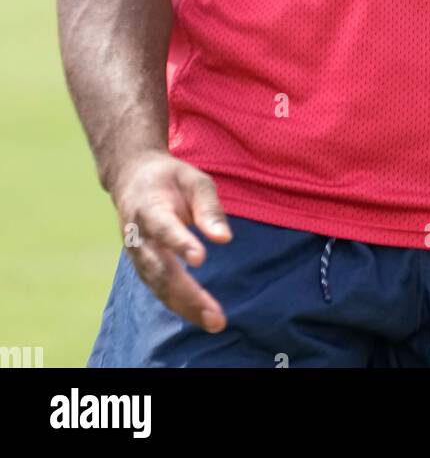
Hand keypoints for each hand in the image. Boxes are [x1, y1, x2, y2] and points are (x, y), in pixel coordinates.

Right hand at [111, 149, 232, 331]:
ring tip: (214, 322)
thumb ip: (208, 207)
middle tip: (216, 314)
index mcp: (148, 208)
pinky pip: (159, 289)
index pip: (164, 228)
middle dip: (188, 293)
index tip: (200, 259)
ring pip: (159, 286)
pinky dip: (179, 305)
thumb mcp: (194, 179)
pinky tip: (201, 315)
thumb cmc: (170, 179)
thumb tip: (225, 239)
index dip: (180, 243)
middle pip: (160, 269)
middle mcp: (138, 236)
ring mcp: (137, 255)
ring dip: (186, 306)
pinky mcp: (142, 267)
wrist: (133, 179)